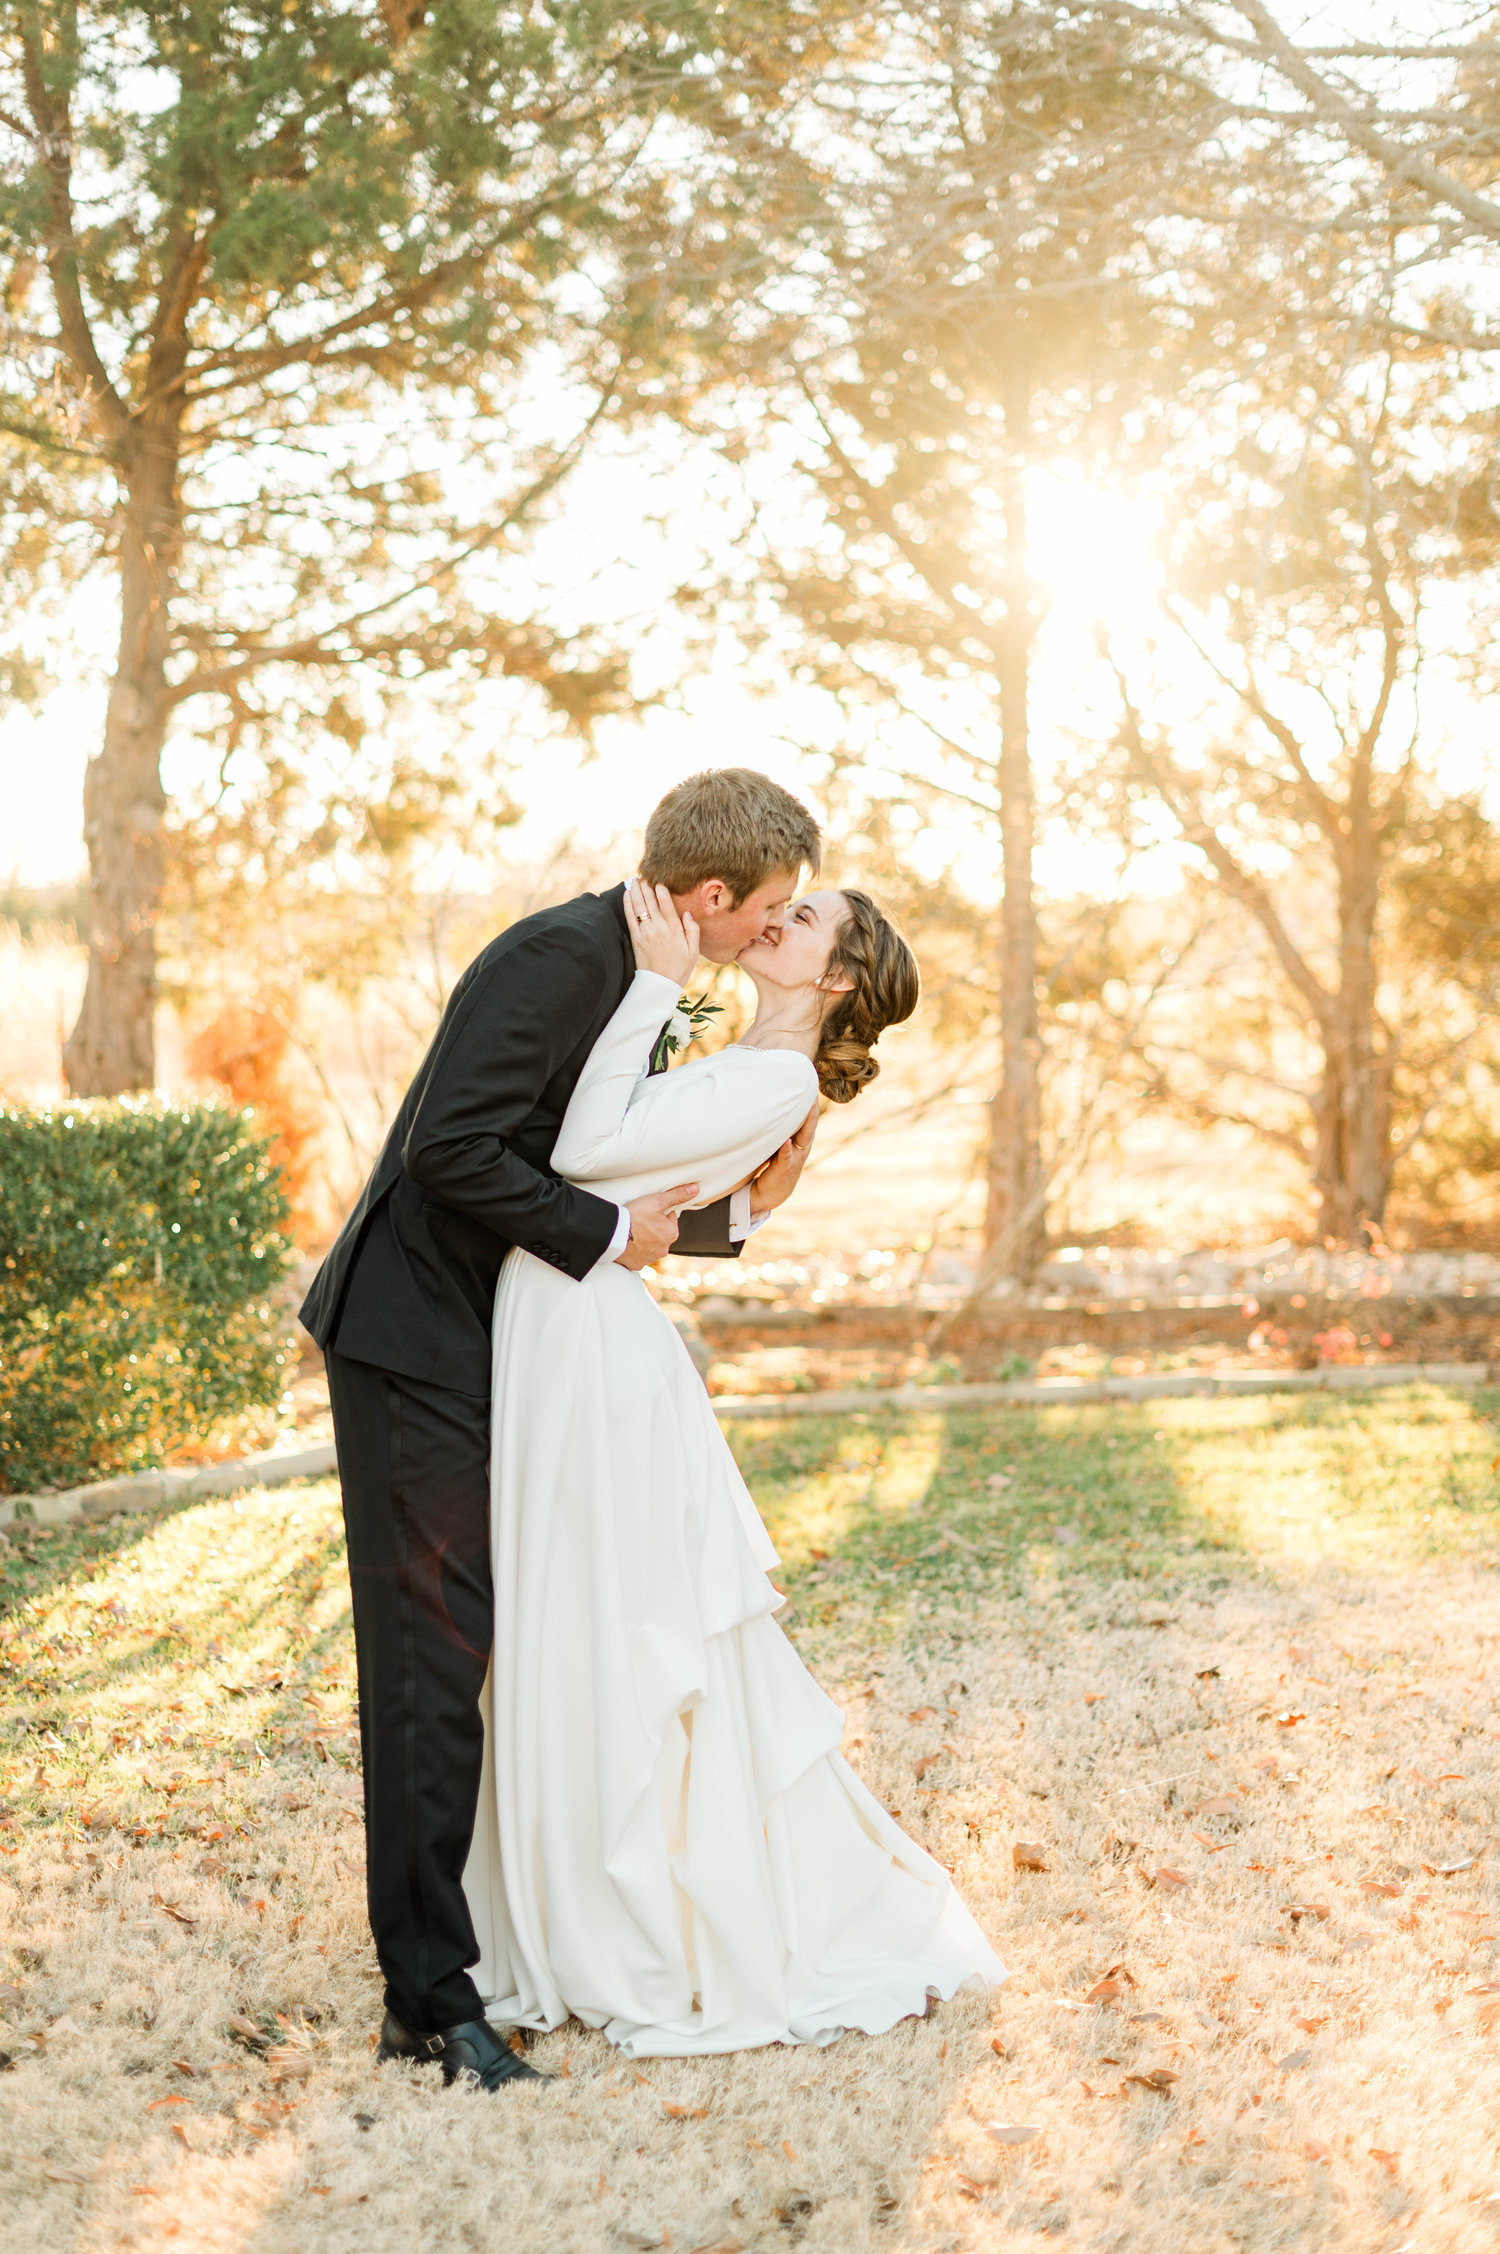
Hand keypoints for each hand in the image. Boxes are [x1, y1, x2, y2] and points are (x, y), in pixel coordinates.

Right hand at [616, 1181, 698, 1268]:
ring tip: (632, 1230)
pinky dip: (635, 1250)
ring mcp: (650, 1259)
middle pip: (661, 1233)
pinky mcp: (636, 1265)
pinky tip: (628, 1243)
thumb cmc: (635, 1216)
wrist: (613, 1234)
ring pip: (650, 1245)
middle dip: (653, 1227)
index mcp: (671, 1234)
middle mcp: (663, 1250)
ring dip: (644, 1239)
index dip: (659, 1212)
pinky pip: (638, 1256)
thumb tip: (696, 1188)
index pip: (670, 1218)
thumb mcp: (657, 1201)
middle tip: (639, 1220)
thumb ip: (677, 1195)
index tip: (648, 1211)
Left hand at [626, 877, 698, 987]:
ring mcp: (645, 933)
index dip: (661, 890)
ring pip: (639, 906)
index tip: (658, 880)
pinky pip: (630, 917)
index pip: (666, 903)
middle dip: (646, 886)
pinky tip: (626, 895)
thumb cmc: (679, 969)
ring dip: (635, 891)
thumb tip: (687, 913)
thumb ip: (692, 930)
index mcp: (674, 929)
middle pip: (650, 901)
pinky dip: (627, 904)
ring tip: (634, 880)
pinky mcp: (635, 939)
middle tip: (643, 875)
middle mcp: (658, 928)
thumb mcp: (693, 951)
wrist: (660, 985)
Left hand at [748, 1099, 816, 1220]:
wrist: (770, 1192)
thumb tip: (772, 1103)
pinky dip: (786, 1150)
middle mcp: (801, 1147)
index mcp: (800, 1139)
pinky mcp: (785, 1171)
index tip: (808, 1082)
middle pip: (809, 1124)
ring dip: (804, 1124)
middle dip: (811, 1108)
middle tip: (810, 1089)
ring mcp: (795, 1158)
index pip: (808, 1117)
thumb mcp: (778, 1142)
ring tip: (805, 1108)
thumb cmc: (773, 1163)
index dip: (809, 1101)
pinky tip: (786, 1142)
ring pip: (803, 1138)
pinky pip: (787, 1158)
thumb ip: (780, 1127)